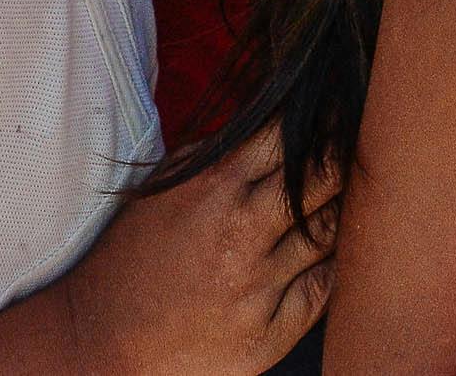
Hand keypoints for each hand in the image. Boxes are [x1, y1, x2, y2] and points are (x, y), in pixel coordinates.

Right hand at [61, 135, 333, 375]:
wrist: (100, 341)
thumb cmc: (130, 258)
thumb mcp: (165, 187)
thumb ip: (219, 155)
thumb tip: (277, 122)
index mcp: (212, 187)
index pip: (291, 135)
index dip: (321, 122)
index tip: (336, 115)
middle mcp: (241, 235)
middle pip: (327, 178)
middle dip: (342, 160)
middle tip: (354, 151)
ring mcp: (258, 288)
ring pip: (331, 233)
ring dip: (336, 213)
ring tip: (332, 205)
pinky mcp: (269, 335)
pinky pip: (325, 289)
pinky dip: (327, 267)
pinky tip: (319, 256)